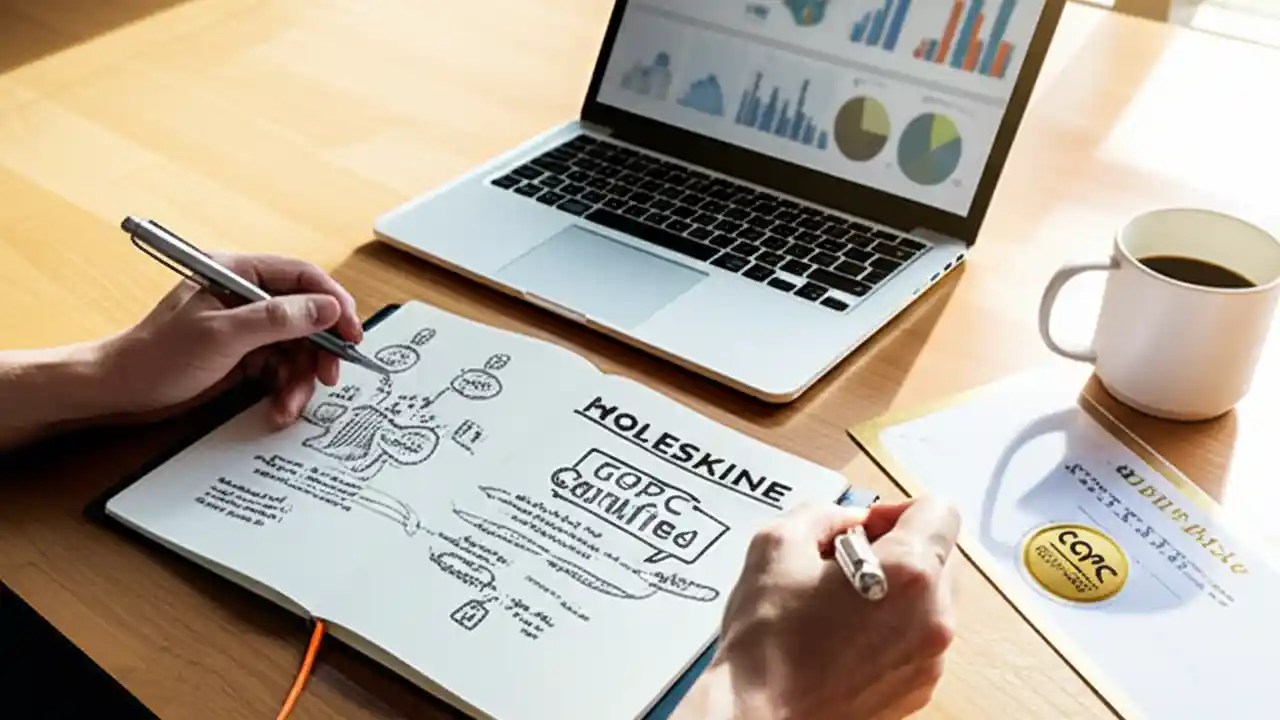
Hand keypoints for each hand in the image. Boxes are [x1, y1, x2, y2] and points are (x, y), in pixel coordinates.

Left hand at [96, 253, 362, 425]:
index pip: (303, 278)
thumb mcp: (222, 335)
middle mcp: (247, 296)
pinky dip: (285, 390)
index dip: (334, 303)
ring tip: (290, 405)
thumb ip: (277, 318)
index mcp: (238, 273)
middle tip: (329, 376)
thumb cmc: (157, 356)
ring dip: (300, 379)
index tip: (351, 333)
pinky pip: (281, 369)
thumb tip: (327, 307)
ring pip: (297, 349)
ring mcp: (247, 328)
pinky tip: (277, 408)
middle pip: (307, 317)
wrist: (120, 391)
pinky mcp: (244, 356)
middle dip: (319, 350)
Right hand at [676, 497, 960, 719]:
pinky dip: (888, 627)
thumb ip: (822, 513)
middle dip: (895, 548)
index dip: (898, 508)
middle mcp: (932, 620)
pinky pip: (916, 638)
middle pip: (939, 554)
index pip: (940, 510)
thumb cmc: (766, 646)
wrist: (758, 717)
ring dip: (892, 589)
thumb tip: (844, 518)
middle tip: (842, 563)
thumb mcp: (777, 544)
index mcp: (908, 575)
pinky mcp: (915, 688)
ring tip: (838, 604)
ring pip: (929, 599)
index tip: (867, 525)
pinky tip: (842, 635)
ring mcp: (928, 660)